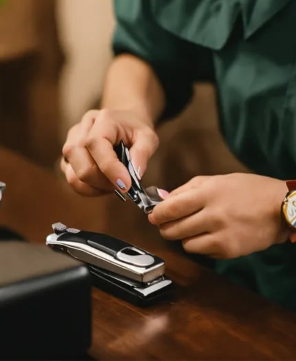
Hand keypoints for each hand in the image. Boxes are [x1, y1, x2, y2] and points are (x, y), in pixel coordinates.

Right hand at [59, 109, 157, 196]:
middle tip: (123, 185)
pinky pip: (72, 179)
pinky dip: (88, 187)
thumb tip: (134, 176)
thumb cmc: (134, 130)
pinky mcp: (67, 157)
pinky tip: (103, 182)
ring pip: (73, 175)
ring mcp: (69, 144)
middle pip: (81, 163)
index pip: (95, 144)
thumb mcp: (148, 137)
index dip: (110, 168)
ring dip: (95, 187)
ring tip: (113, 183)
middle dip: (103, 182)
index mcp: (102, 120)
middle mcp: (80, 130)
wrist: (121, 123)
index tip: (126, 185)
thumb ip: (142, 154)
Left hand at [148, 173, 290, 258]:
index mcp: (208, 193)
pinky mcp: (229, 250)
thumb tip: (161, 200)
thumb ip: (185, 190)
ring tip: (194, 229)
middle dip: (166, 228)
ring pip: (186, 244)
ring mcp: (222, 235)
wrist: (280, 208)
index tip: (154, 216)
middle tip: (169, 225)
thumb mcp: (215, 181)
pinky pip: (202, 253)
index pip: (171, 208)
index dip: (157, 214)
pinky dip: (201, 246)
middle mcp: (214, 215)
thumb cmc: (247, 191)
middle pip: (174, 229)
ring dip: (184, 238)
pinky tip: (210, 236)